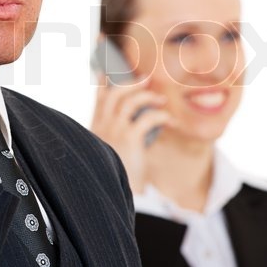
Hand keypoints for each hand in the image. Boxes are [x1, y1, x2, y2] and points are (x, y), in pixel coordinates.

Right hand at [91, 76, 170, 193]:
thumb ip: (116, 137)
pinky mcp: (130, 139)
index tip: (108, 70)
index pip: (99, 98)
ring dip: (147, 96)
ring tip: (161, 99)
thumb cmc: (116, 176)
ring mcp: (114, 131)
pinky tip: (171, 120)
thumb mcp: (110, 153)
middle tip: (146, 78)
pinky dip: (162, 115)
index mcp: (95, 128)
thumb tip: (137, 123)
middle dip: (130, 82)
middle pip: (114, 93)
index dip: (104, 82)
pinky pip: (148, 118)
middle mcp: (102, 126)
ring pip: (129, 100)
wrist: (113, 196)